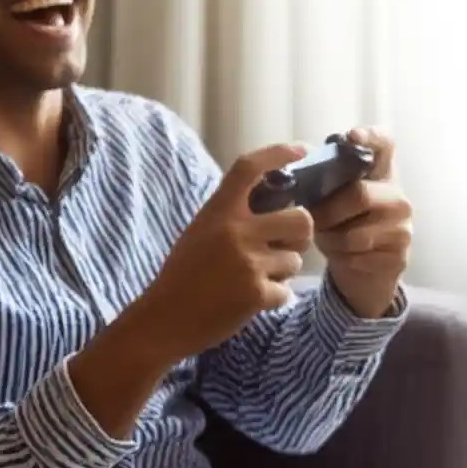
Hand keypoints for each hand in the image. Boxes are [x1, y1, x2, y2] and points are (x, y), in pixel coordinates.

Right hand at [142, 142, 315, 360]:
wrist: (165, 317)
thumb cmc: (183, 273)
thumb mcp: (200, 231)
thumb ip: (230, 215)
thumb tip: (270, 201)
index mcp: (218, 211)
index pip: (249, 168)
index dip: (278, 154)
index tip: (300, 150)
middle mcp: (235, 231)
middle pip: (300, 218)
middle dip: (300, 233)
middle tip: (286, 243)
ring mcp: (248, 262)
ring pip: (295, 259)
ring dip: (282, 270)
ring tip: (255, 277)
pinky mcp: (256, 294)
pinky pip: (285, 290)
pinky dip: (272, 297)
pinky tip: (249, 300)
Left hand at [310, 127, 411, 317]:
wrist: (361, 267)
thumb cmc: (340, 223)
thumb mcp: (329, 199)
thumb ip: (320, 182)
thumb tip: (289, 172)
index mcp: (380, 174)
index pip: (384, 144)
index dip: (369, 137)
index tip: (351, 136)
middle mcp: (397, 197)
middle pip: (359, 194)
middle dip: (327, 210)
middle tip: (309, 219)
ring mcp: (403, 227)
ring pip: (356, 233)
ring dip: (330, 239)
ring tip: (324, 238)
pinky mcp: (398, 256)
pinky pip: (359, 257)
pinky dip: (341, 258)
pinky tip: (340, 256)